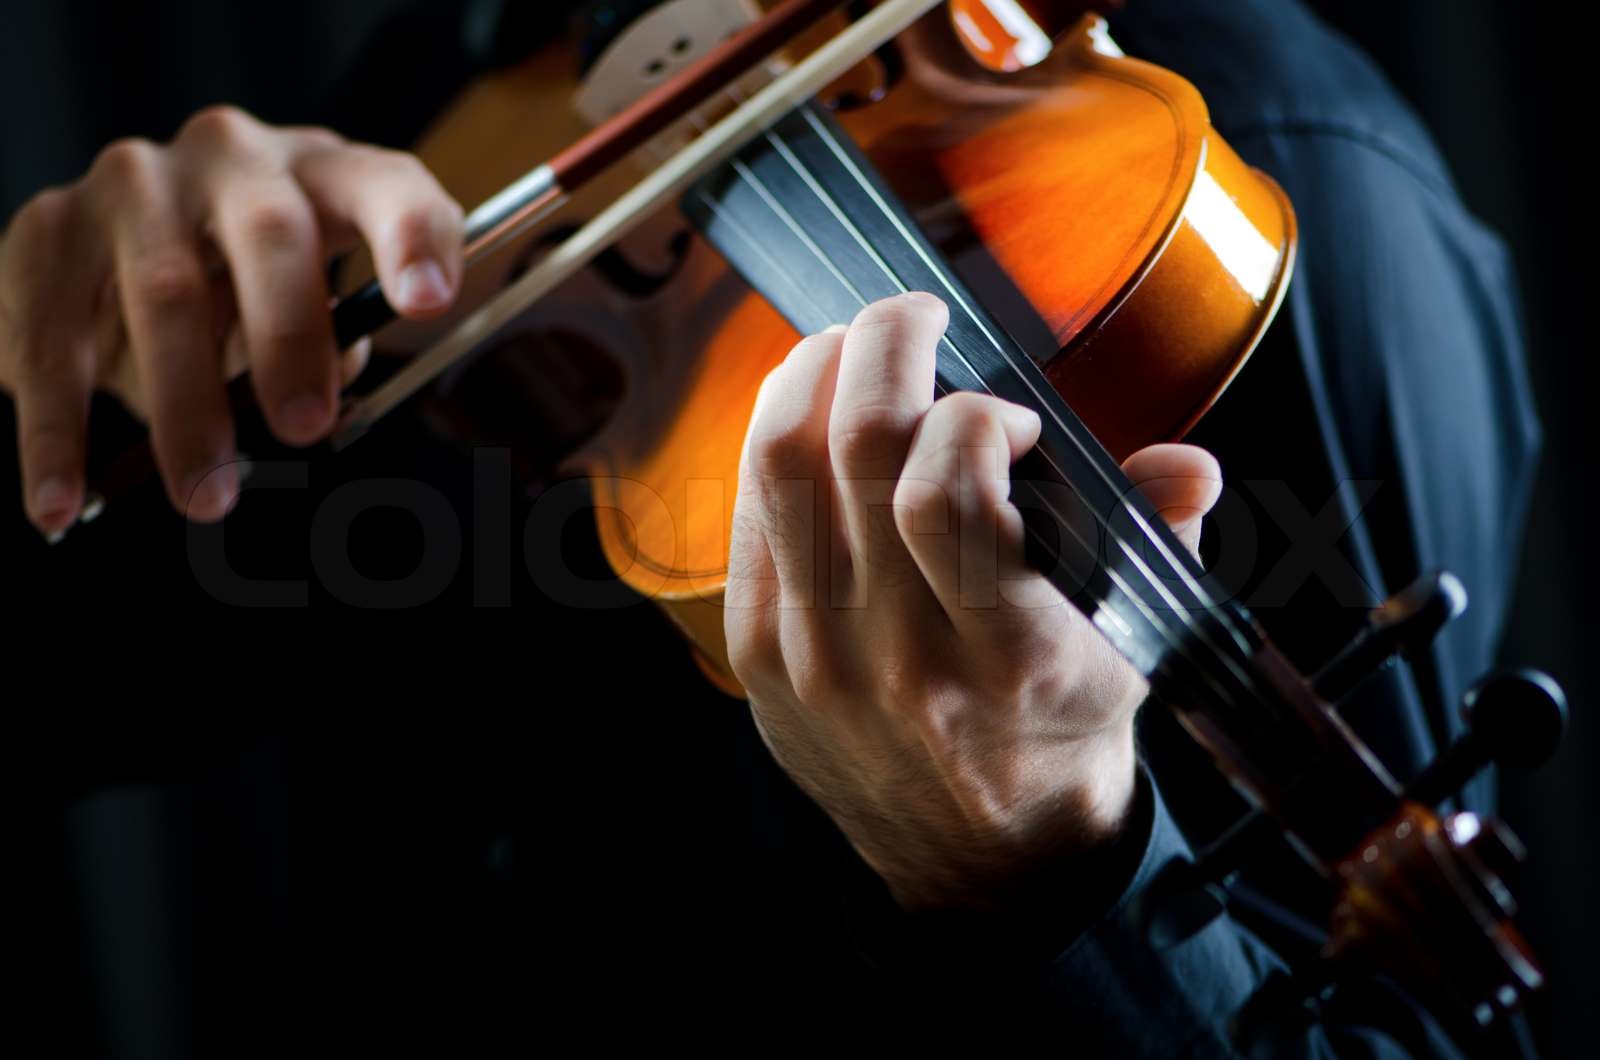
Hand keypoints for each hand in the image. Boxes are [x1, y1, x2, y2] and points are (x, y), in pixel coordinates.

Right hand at [0, 105, 464, 534]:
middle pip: (272, 236)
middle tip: (306, 427)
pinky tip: (65, 494)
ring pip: (165, 290)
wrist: (128, 246)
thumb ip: (335, 345)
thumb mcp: (313, 308)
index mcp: (326, 175)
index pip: (388, 188)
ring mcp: (137, 184)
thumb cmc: (256, 288)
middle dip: (290, 340)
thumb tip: (323, 401)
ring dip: (185, 405)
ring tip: (206, 492)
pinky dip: (58, 427)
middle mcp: (235, 158)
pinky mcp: (50, 226)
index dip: (412, 239)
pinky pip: (52, 332)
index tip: (429, 301)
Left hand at [724, 293, 1221, 910]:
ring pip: (781, 469)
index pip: (944, 491)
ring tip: (848, 345)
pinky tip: (811, 414)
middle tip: (911, 316)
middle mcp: (897, 658)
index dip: (971, 416)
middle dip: (883, 345)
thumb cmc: (1055, 733)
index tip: (1007, 416)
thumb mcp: (1132, 652)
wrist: (978, 859)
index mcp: (1004, 657)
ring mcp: (813, 660)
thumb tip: (1188, 465)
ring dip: (811, 375)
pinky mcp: (756, 659)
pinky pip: (748, 516)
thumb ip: (1157, 546)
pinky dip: (776, 442)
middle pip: (854, 453)